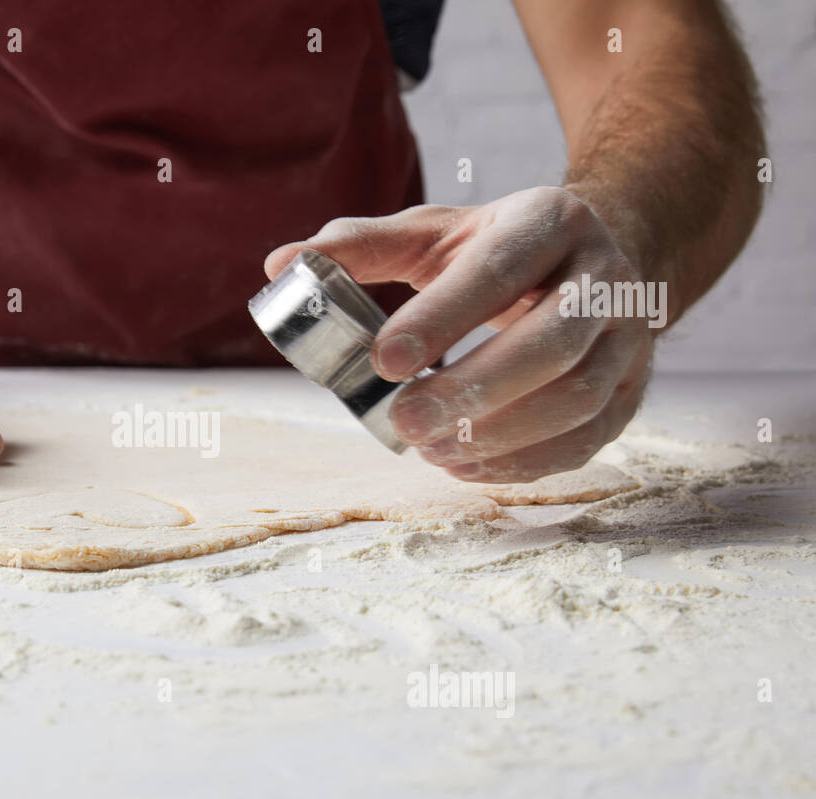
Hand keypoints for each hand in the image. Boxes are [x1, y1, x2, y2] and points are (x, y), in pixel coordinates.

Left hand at [265, 186, 654, 482]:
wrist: (600, 260)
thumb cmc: (498, 251)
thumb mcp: (435, 233)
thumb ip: (360, 246)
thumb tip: (279, 263)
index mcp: (550, 221)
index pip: (499, 270)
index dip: (442, 318)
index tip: (381, 361)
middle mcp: (603, 277)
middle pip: (552, 342)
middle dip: (473, 390)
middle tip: (401, 423)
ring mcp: (630, 338)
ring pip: (578, 397)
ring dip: (499, 435)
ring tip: (429, 449)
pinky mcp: (631, 392)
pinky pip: (587, 439)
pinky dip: (522, 462)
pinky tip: (464, 464)